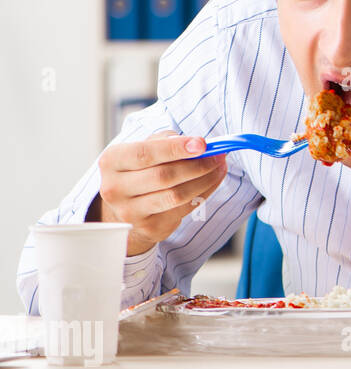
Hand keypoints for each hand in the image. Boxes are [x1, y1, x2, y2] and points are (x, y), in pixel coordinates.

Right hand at [91, 129, 226, 256]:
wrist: (126, 208)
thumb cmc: (140, 171)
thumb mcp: (144, 149)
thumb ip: (166, 141)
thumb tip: (197, 144)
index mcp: (112, 161)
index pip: (145, 153)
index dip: (175, 149)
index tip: (202, 144)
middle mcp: (115, 188)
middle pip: (164, 176)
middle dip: (197, 165)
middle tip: (218, 156)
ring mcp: (130, 211)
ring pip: (176, 195)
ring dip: (204, 180)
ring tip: (219, 167)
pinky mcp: (148, 228)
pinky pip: (183, 209)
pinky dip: (203, 193)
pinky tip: (212, 182)